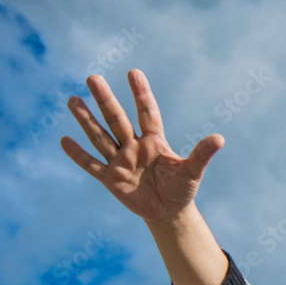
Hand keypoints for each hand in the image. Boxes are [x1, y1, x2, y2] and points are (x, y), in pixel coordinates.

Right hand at [60, 69, 223, 223]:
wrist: (168, 212)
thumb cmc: (181, 189)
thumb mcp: (193, 171)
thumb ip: (202, 154)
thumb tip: (220, 138)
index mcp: (154, 141)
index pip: (147, 113)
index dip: (141, 94)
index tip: (134, 72)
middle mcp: (134, 147)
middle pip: (117, 119)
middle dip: (106, 99)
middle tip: (93, 77)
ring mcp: (120, 161)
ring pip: (101, 136)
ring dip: (86, 120)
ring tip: (72, 99)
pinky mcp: (111, 179)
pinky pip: (91, 165)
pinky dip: (78, 155)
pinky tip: (64, 140)